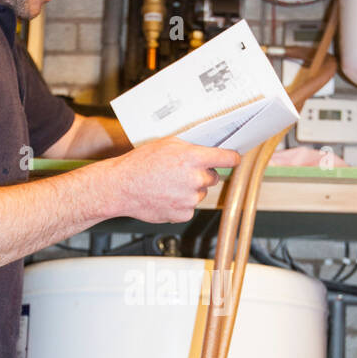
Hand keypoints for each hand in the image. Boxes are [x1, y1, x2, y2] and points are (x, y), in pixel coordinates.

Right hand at [107, 137, 240, 222]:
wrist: (121, 187)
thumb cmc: (140, 164)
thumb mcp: (166, 143)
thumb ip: (190, 147)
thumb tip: (207, 150)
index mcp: (193, 158)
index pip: (226, 158)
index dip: (233, 158)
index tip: (235, 159)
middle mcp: (195, 178)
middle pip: (213, 177)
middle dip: (202, 174)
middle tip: (182, 172)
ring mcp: (190, 198)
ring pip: (201, 193)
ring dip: (191, 189)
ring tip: (168, 185)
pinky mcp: (183, 213)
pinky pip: (190, 207)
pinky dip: (181, 203)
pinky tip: (166, 196)